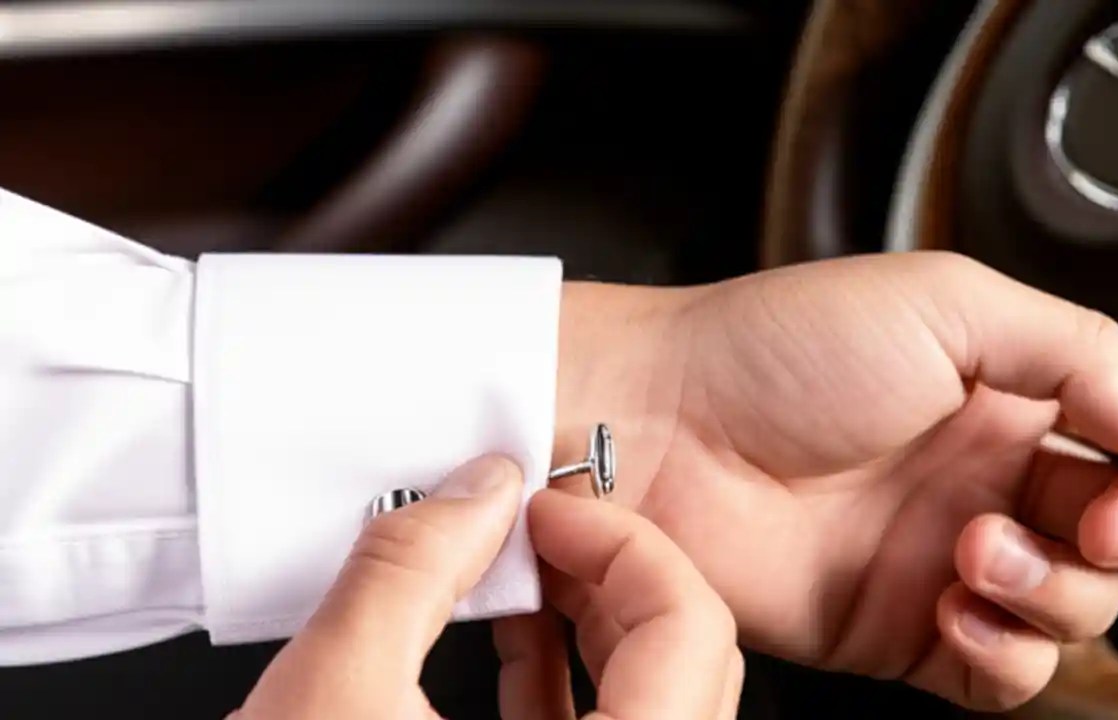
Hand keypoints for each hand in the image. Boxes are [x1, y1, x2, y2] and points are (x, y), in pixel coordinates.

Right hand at [229, 455, 739, 719]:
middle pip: (684, 663)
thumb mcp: (332, 692)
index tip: (549, 512)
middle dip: (607, 576)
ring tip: (520, 577)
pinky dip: (566, 686)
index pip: (690, 630)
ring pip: (650, 706)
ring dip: (589, 627)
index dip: (621, 542)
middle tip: (537, 534)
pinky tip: (511, 646)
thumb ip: (410, 566)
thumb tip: (475, 493)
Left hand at [555, 251, 1117, 709]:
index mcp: (1006, 390)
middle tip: (1099, 517)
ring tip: (976, 547)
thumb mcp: (944, 301)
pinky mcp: (898, 627)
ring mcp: (945, 557)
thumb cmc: (773, 348)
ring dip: (1056, 588)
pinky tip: (956, 604)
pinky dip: (1006, 651)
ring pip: (1076, 608)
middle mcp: (984, 475)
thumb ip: (1073, 347)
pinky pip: (1001, 672)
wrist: (660, 426)